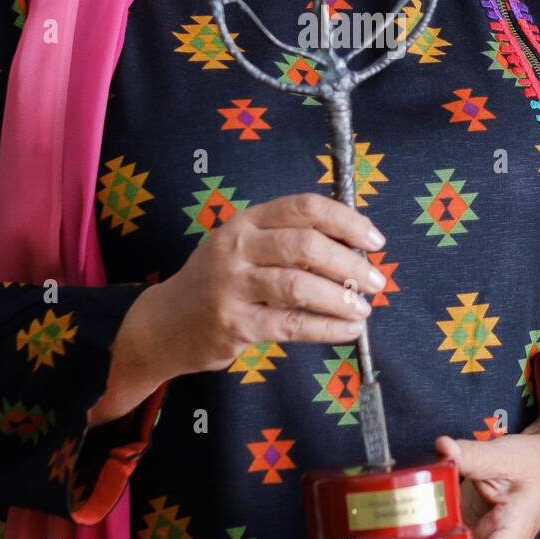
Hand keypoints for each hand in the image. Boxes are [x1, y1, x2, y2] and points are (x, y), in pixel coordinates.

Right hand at [88, 192, 388, 424]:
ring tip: (364, 309)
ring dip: (341, 298)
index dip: (347, 221)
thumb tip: (354, 248)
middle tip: (376, 281)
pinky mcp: (233, 323)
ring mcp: (232, 285)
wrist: (163, 323)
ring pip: (300, 285)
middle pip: (306, 245)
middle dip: (350, 263)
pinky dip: (326, 328)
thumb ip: (287, 240)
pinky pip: (291, 324)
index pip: (304, 207)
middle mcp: (237, 246)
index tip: (375, 240)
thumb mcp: (244, 245)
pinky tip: (347, 331)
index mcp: (246, 220)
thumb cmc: (218, 281)